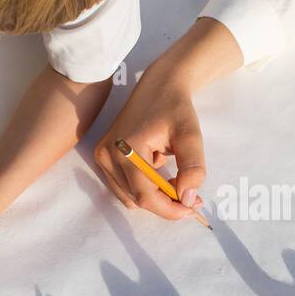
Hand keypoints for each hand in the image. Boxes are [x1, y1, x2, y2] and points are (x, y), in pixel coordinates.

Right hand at [94, 68, 206, 221]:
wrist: (159, 85)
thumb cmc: (176, 108)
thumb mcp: (190, 135)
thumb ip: (192, 168)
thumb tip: (188, 199)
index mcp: (126, 149)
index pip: (145, 195)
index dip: (169, 209)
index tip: (192, 208)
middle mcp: (107, 155)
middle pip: (136, 199)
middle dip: (165, 204)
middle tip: (192, 198)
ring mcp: (102, 157)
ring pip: (129, 196)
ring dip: (155, 197)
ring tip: (178, 182)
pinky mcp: (103, 157)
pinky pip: (124, 186)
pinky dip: (144, 189)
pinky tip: (162, 176)